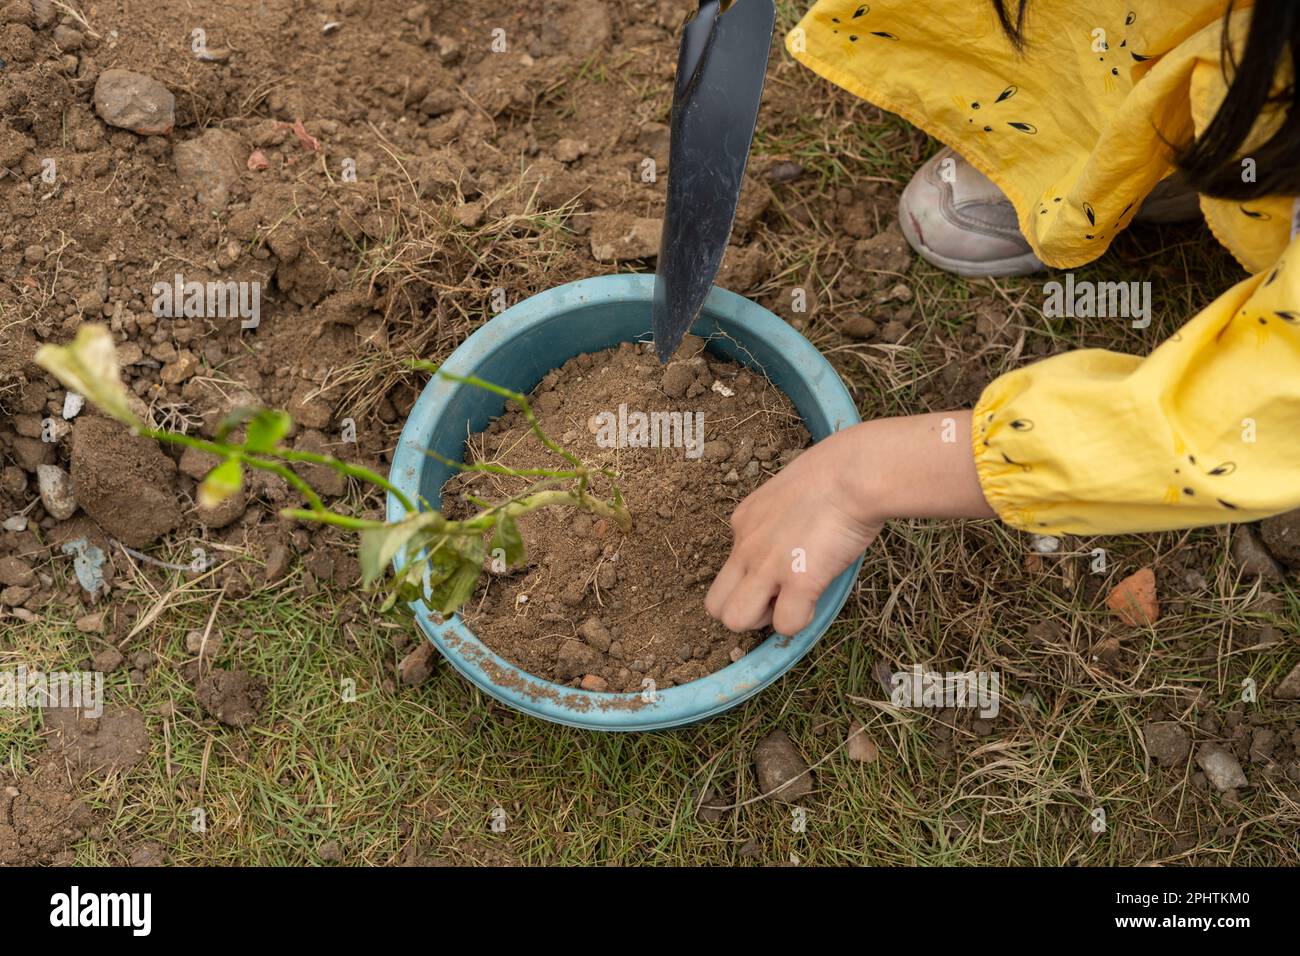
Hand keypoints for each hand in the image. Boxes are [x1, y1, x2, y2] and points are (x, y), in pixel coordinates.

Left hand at [705, 411, 994, 634]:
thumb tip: (796, 539)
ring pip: (735, 621)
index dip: (750, 582)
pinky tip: (816, 600)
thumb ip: (780, 520)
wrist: (854, 474)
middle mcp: (746, 547)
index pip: (726, 571)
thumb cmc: (836, 472)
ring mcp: (767, 566)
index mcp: (743, 522)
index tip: (778, 574)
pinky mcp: (798, 581)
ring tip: (792, 602)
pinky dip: (800, 621)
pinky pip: (785, 625)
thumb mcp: (790, 493)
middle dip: (745, 610)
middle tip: (778, 597)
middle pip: (716, 605)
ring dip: (765, 620)